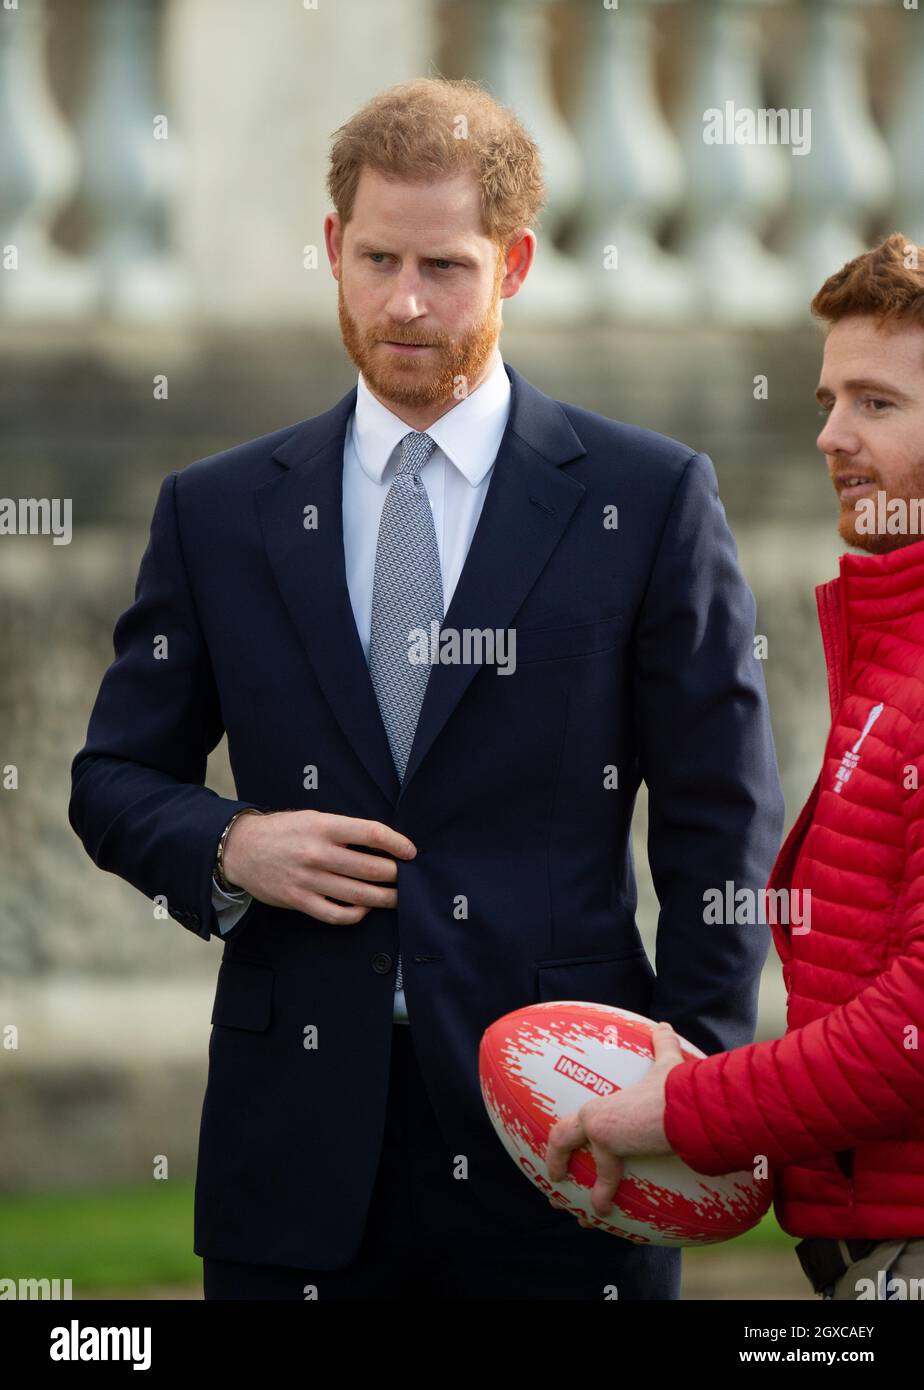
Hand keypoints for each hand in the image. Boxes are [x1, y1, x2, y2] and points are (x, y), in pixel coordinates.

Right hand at [222, 809, 416, 923]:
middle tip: (407, 877)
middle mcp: (318, 853)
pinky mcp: (300, 901)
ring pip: (359, 895)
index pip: (372, 833)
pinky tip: (365, 908)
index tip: (410, 852)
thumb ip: (344, 830)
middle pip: (371, 868)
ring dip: (385, 898)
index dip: (398, 844)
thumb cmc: (283, 831)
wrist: (242, 849)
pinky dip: (357, 914)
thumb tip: (382, 844)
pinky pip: (337, 915)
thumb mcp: (314, 818)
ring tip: (396, 896)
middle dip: (396, 875)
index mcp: (324, 827)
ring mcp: (309, 880)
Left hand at [545, 1022, 684, 1219]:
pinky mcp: (609, 1145)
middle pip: (562, 1140)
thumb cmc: (675, 1086)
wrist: (683, 1101)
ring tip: (564, 1207)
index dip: (564, 1140)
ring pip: (571, 1160)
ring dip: (567, 1189)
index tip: (560, 1149)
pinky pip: (604, 1179)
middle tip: (554, 1182)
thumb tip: (664, 1026)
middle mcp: (593, 1116)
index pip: (574, 1123)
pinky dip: (602, 1196)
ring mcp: (597, 1130)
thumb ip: (662, 1047)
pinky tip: (602, 1211)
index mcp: (602, 1104)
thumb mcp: (668, 1066)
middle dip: (555, 1163)